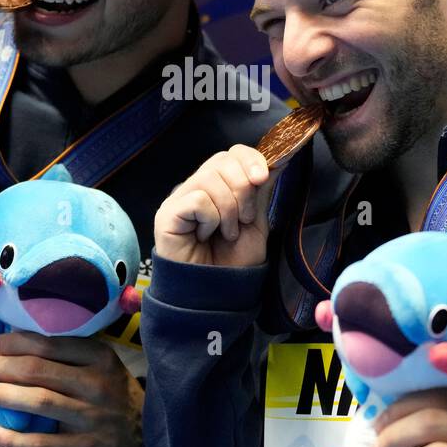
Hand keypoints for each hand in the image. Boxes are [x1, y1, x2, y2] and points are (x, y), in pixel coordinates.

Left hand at [0, 331, 142, 446]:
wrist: (143, 435)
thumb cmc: (111, 392)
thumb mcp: (101, 365)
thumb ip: (67, 355)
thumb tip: (11, 344)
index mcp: (98, 357)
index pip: (49, 344)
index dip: (15, 343)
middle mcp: (96, 383)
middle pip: (38, 370)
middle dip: (1, 366)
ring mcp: (91, 416)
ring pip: (39, 402)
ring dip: (5, 396)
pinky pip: (41, 444)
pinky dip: (12, 440)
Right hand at [153, 144, 281, 267]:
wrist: (218, 293)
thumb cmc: (234, 261)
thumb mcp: (256, 221)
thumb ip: (261, 190)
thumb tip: (278, 157)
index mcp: (218, 186)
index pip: (232, 154)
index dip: (250, 159)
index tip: (263, 178)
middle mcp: (197, 187)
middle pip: (222, 160)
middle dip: (243, 189)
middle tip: (244, 219)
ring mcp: (180, 199)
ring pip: (210, 178)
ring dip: (228, 210)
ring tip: (226, 233)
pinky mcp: (167, 213)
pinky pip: (197, 199)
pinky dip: (210, 220)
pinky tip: (205, 236)